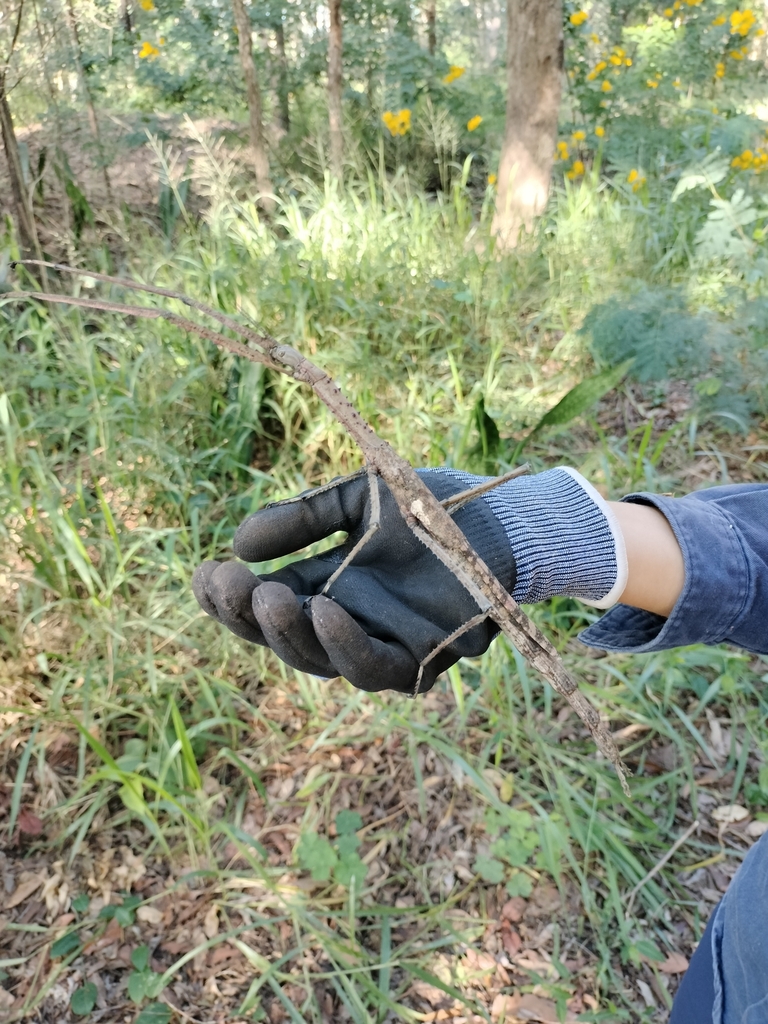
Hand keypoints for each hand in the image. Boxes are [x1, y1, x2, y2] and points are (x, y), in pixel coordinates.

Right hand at [191, 470, 516, 693]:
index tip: (202, 574)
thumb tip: (238, 542)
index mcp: (326, 587)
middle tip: (229, 583)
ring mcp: (385, 642)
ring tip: (267, 596)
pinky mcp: (426, 656)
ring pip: (323, 662)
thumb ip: (304, 518)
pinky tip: (324, 610)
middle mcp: (349, 622)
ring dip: (290, 634)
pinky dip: (348, 646)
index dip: (229, 599)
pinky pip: (380, 667)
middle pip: (285, 638)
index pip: (265, 605)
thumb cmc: (430, 507)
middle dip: (249, 616)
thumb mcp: (357, 500)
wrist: (502, 514)